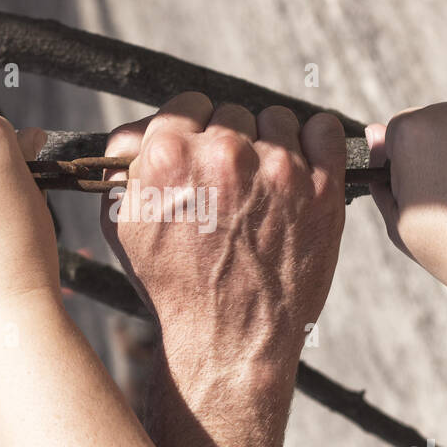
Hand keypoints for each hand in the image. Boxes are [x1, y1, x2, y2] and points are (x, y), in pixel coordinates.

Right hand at [100, 91, 345, 373]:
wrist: (229, 340)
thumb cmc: (174, 287)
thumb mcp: (124, 227)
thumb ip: (121, 169)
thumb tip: (133, 133)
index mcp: (169, 156)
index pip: (186, 105)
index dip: (192, 131)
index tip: (200, 154)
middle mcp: (224, 154)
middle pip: (231, 113)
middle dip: (228, 143)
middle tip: (228, 186)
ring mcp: (278, 169)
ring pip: (276, 119)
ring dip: (270, 144)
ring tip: (263, 187)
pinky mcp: (322, 188)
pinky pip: (324, 130)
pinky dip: (316, 142)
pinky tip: (301, 172)